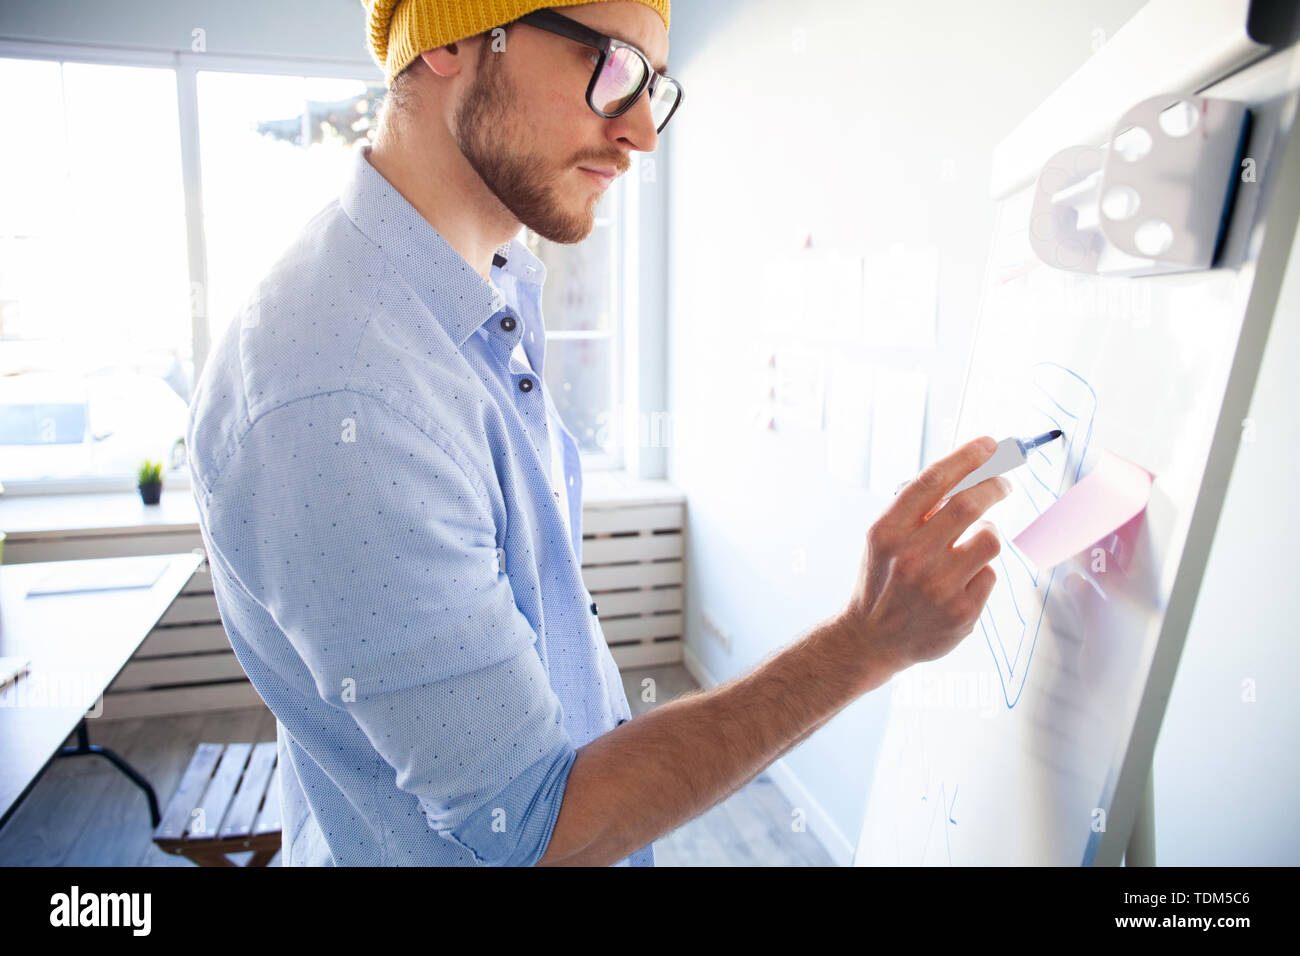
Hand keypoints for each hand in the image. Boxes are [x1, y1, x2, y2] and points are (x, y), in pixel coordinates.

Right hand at [841, 436, 1011, 686]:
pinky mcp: (962, 612)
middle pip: (970, 503)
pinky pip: (990, 574)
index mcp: (888, 531)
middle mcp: (912, 557)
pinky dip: (980, 572)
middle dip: (995, 485)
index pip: (933, 480)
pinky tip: (960, 583)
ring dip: (988, 534)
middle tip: (1004, 483)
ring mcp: (938, 586)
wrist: (871, 638)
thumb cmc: (883, 579)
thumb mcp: (884, 539)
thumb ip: (917, 510)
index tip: (989, 444)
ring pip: (990, 539)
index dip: (967, 457)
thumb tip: (967, 472)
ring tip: (974, 542)